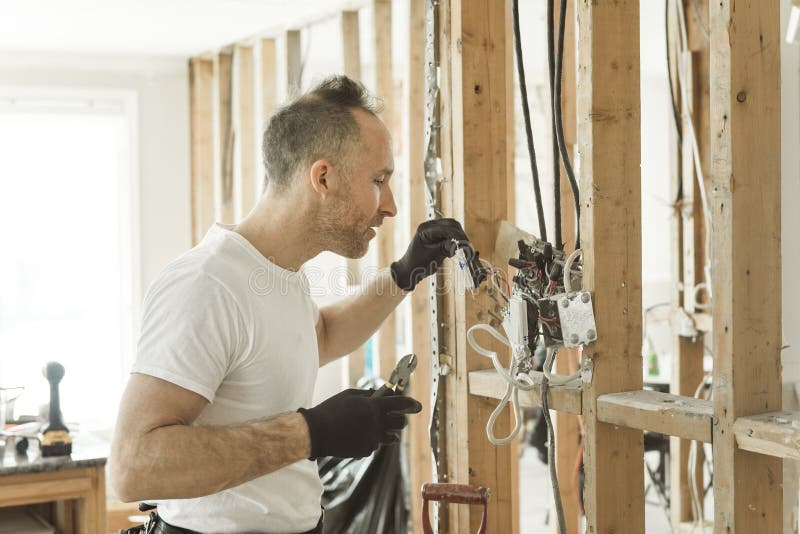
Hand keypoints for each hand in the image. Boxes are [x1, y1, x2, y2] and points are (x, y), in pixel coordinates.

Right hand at [297, 388, 421, 458]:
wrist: (316, 433)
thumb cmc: (331, 410)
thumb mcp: (349, 395)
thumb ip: (368, 394)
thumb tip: (381, 393)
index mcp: (373, 407)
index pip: (400, 404)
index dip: (412, 404)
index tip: (418, 406)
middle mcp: (376, 424)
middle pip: (401, 423)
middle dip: (400, 419)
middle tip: (395, 417)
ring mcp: (372, 440)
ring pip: (390, 437)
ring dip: (387, 432)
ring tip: (374, 428)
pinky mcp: (366, 451)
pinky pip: (374, 445)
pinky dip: (370, 440)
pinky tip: (356, 436)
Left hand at [390, 218, 469, 290]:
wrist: (409, 270)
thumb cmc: (417, 265)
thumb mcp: (431, 257)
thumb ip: (444, 248)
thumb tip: (457, 244)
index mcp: (425, 229)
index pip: (446, 228)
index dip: (458, 236)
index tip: (467, 245)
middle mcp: (430, 226)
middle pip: (452, 225)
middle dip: (461, 236)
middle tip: (468, 248)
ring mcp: (434, 230)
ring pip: (453, 229)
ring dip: (460, 239)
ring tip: (464, 251)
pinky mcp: (438, 236)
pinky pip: (451, 235)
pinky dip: (456, 242)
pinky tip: (453, 252)